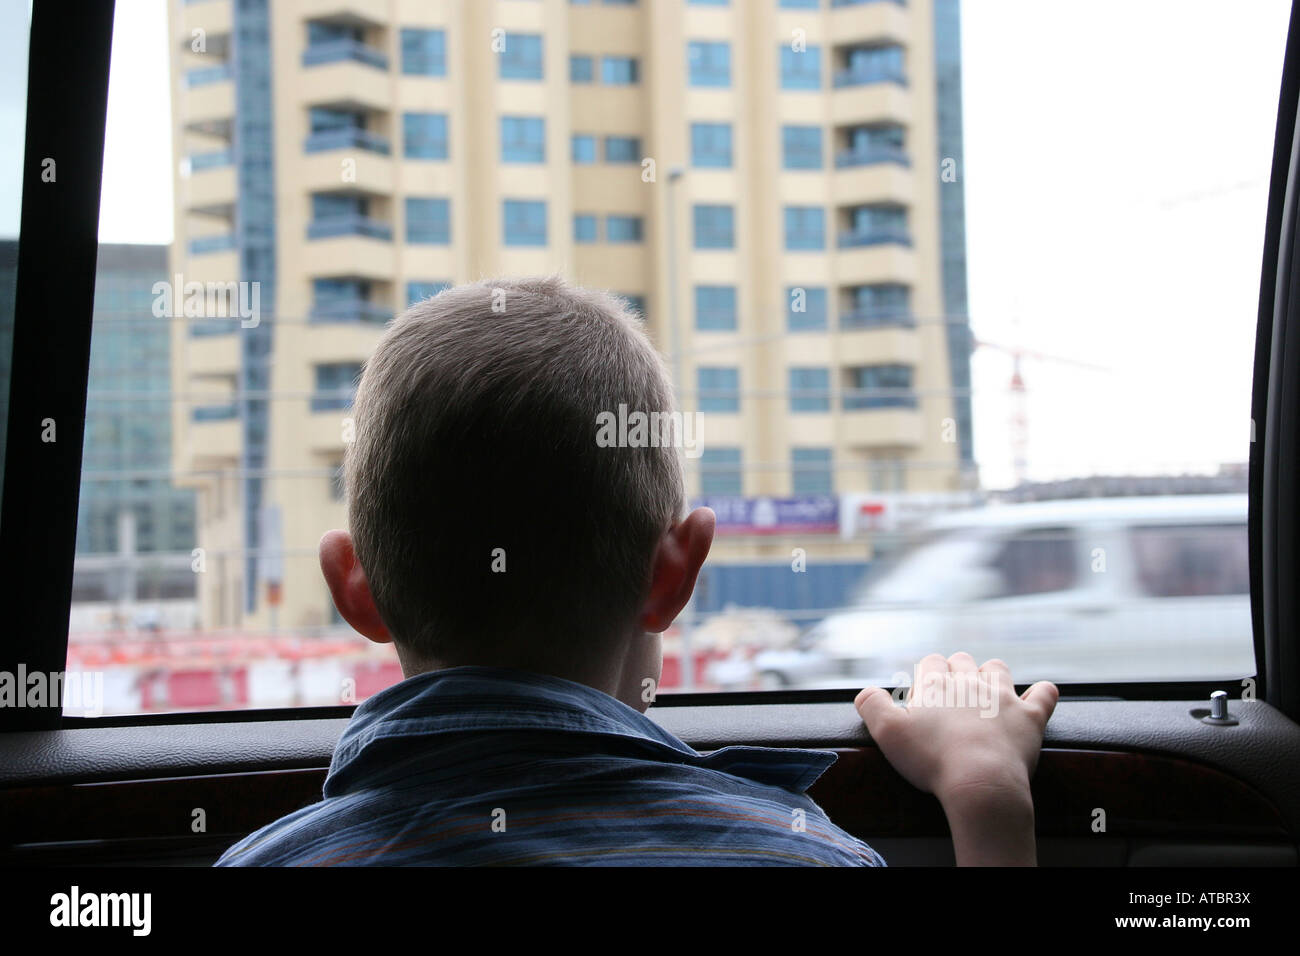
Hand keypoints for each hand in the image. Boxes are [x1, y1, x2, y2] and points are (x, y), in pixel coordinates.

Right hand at [855, 653, 1058, 864]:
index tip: (924, 698)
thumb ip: (871, 705)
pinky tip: (1039, 696)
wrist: (981, 783)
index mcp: (936, 683)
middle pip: (962, 661)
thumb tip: (864, 692)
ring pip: (997, 669)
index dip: (926, 676)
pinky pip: (1044, 694)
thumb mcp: (887, 733)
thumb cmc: (931, 760)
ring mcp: (1004, 697)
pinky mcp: (1031, 717)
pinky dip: (1042, 693)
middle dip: (955, 671)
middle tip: (950, 698)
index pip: (930, 662)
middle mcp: (971, 681)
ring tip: (985, 691)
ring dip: (991, 675)